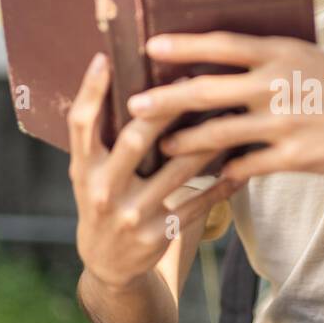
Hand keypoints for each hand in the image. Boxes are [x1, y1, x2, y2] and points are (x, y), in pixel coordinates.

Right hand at [67, 51, 238, 289]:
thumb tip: (129, 82)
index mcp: (83, 169)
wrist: (107, 265)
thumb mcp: (89, 173)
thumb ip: (101, 138)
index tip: (106, 57)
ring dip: (207, 140)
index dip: (91, 90)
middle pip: (134, 140)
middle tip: (194, 80)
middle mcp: (103, 191)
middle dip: (166, 109)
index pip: (81, 123)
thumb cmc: (102, 201)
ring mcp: (132, 215)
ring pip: (177, 170)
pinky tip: (242, 163)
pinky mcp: (159, 234)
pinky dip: (223, 182)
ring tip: (231, 112)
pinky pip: (199, 202)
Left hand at [125, 32, 323, 183]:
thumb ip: (273, 55)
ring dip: (184, 144)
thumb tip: (233, 49)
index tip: (151, 45)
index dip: (183, 46)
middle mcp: (276, 85)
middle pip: (206, 92)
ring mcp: (283, 123)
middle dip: (165, 101)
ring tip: (162, 149)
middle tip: (135, 107)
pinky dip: (226, 171)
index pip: (221, 45)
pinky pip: (247, 166)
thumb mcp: (311, 54)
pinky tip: (212, 175)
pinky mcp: (293, 156)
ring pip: (218, 135)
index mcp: (280, 53)